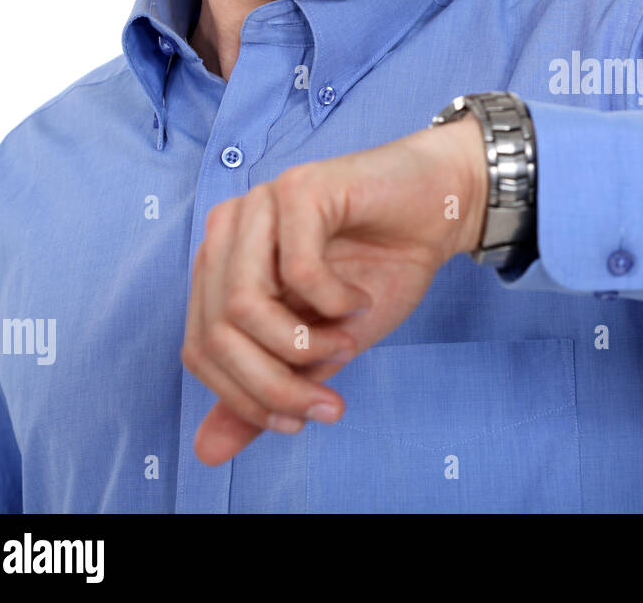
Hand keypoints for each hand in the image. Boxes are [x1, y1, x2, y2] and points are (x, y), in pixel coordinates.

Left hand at [182, 114, 487, 465]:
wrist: (443, 207)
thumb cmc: (384, 266)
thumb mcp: (323, 345)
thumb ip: (270, 386)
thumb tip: (208, 453)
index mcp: (221, 264)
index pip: (199, 349)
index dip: (245, 398)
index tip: (301, 421)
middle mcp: (228, 231)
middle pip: (216, 333)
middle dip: (274, 385)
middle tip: (329, 406)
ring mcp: (259, 205)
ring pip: (243, 305)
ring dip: (304, 345)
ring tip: (349, 344)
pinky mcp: (300, 189)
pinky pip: (298, 270)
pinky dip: (334, 302)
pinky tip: (360, 300)